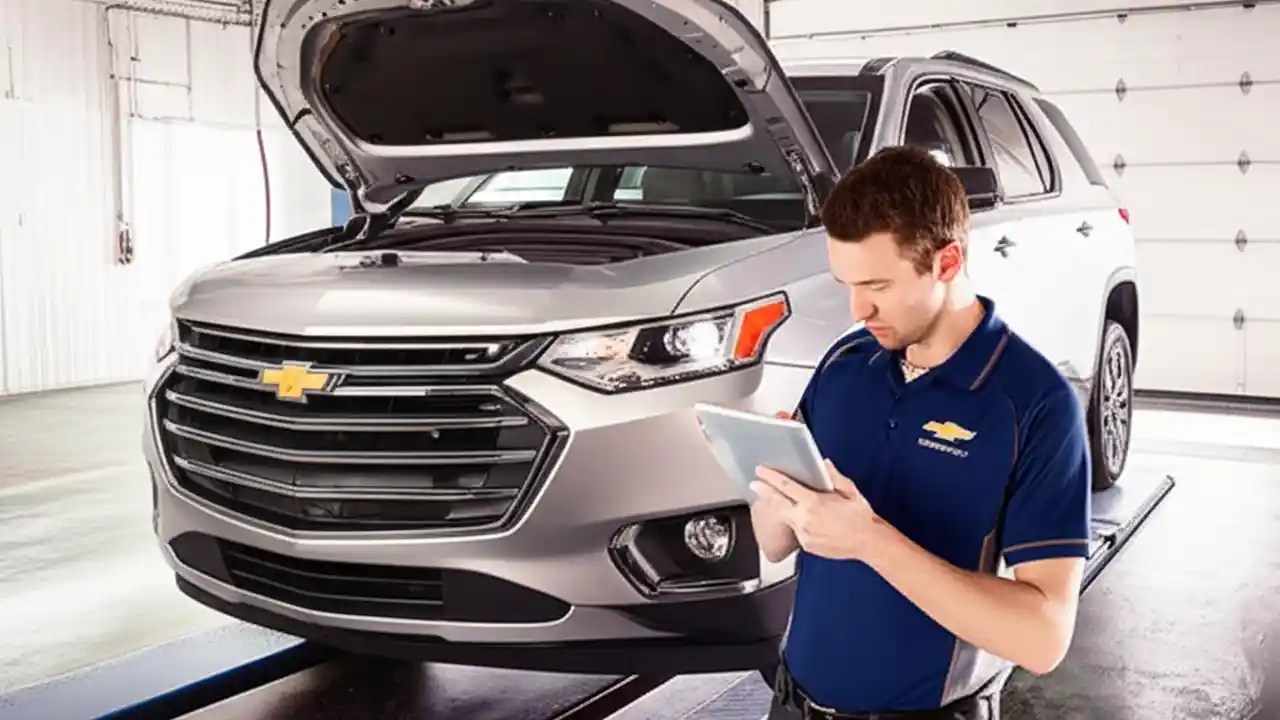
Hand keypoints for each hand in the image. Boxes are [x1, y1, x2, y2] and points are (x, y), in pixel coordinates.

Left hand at [750, 459, 880, 561]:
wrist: (869, 543)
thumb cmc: (861, 518)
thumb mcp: (850, 491)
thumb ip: (834, 477)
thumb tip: (824, 464)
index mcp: (814, 503)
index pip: (786, 487)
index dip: (770, 477)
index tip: (761, 470)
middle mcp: (805, 520)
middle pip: (777, 503)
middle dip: (764, 492)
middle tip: (754, 484)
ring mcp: (804, 534)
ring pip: (786, 518)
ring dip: (782, 508)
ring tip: (780, 499)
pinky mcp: (806, 545)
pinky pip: (796, 530)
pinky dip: (796, 522)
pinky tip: (804, 518)